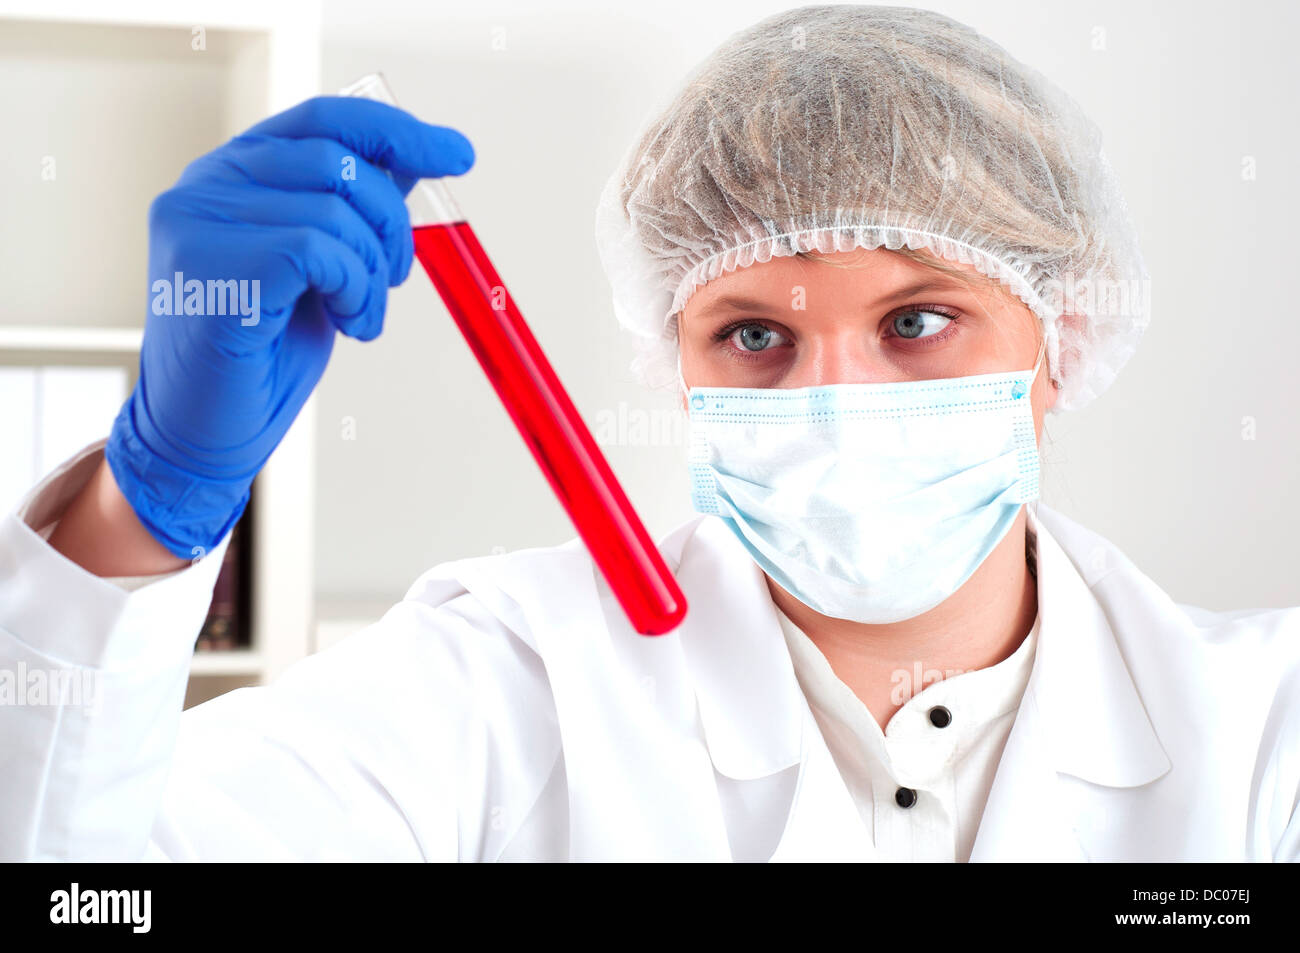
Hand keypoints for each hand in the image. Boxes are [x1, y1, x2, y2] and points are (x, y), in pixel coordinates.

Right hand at [104, 96, 473, 557]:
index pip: (324, 120)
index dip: (397, 132)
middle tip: (394, 279)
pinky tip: (348, 326)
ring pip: (334, 211)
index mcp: (233, 173)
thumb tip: (413, 161)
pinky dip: (354, 290)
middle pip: (338, 160)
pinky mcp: (210, 268)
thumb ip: (351, 211)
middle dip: (392, 223)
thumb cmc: (263, 355)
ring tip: (360, 317)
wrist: (207, 433)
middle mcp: (205, 185)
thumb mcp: (322, 268)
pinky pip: (318, 251)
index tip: (458, 154)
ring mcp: (198, 223)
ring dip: (372, 274)